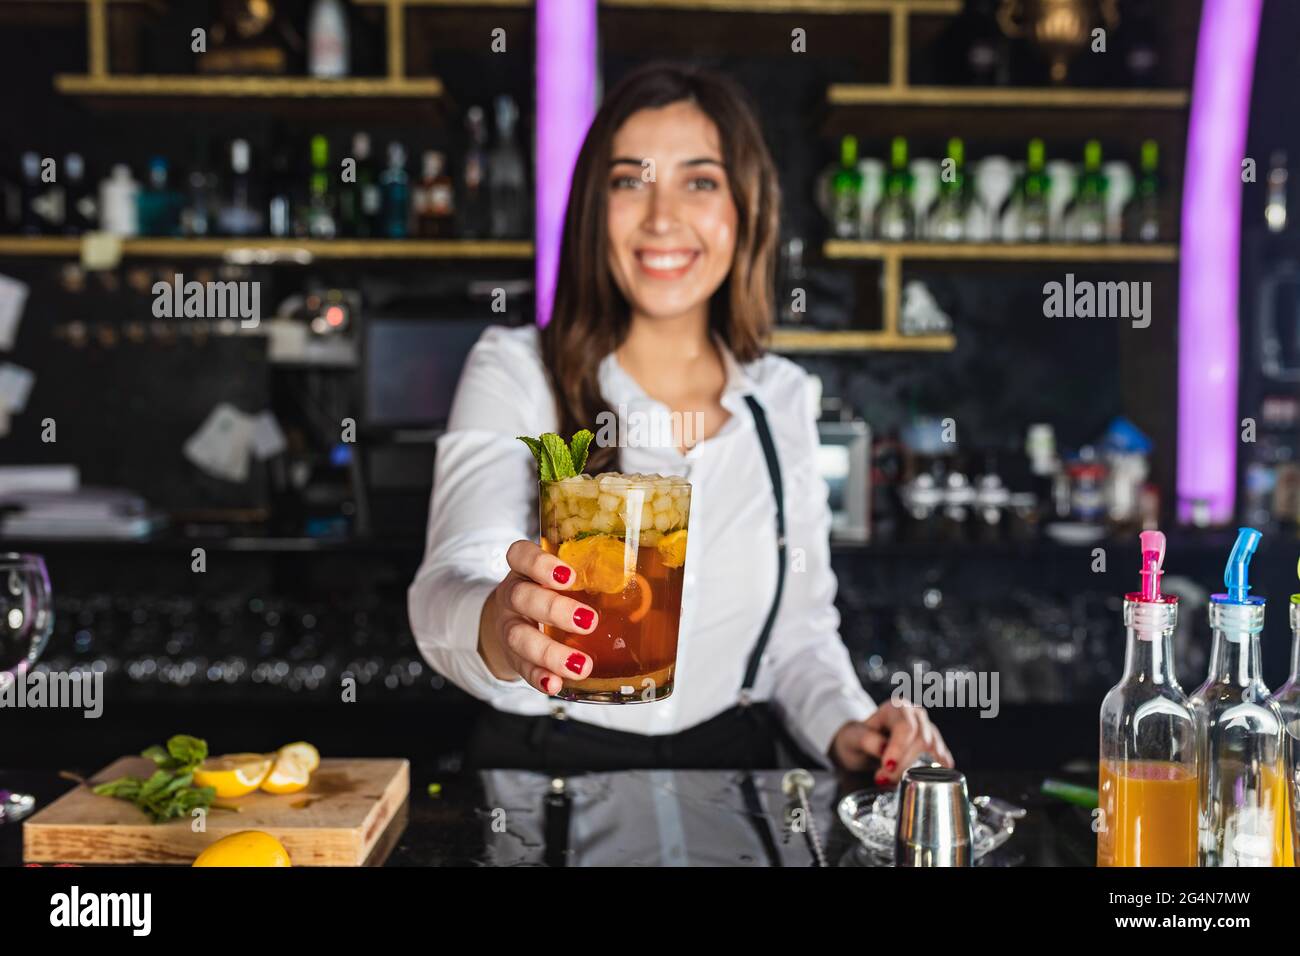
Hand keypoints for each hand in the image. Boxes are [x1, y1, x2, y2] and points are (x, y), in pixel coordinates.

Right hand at [477, 539, 596, 694]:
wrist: (510, 623)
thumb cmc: (548, 596)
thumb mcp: (559, 581)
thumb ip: (591, 577)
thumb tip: (650, 581)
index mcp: (526, 571)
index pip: (520, 555)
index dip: (539, 563)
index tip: (568, 576)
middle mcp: (513, 596)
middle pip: (522, 597)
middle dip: (555, 609)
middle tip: (588, 621)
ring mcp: (509, 627)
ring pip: (519, 637)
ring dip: (550, 652)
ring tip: (580, 665)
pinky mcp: (512, 657)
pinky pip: (521, 668)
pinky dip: (539, 677)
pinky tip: (556, 684)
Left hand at [829, 701, 953, 782]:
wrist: (861, 744)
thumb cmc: (857, 738)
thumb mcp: (853, 737)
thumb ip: (866, 739)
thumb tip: (883, 749)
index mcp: (896, 708)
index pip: (906, 727)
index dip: (899, 748)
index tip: (887, 766)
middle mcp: (916, 715)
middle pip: (922, 740)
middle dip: (904, 764)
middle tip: (883, 778)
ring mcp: (928, 729)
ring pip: (933, 749)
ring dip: (916, 770)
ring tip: (894, 781)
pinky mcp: (934, 744)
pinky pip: (942, 755)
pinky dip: (936, 767)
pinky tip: (929, 777)